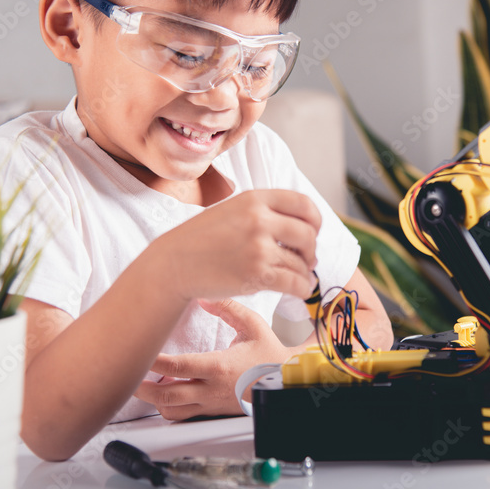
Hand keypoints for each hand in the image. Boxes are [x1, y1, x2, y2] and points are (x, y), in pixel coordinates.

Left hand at [134, 299, 291, 420]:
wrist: (287, 381)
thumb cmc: (271, 354)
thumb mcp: (252, 325)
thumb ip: (227, 308)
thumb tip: (203, 295)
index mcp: (219, 366)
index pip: (176, 367)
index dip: (152, 362)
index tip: (139, 352)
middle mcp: (212, 388)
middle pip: (165, 395)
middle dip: (141, 388)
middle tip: (129, 375)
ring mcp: (211, 403)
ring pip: (171, 410)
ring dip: (154, 399)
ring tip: (145, 384)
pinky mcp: (212, 411)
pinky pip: (183, 415)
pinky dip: (169, 407)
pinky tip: (167, 392)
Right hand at [148, 189, 320, 301]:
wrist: (174, 263)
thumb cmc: (203, 238)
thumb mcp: (233, 209)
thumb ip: (265, 211)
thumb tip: (305, 228)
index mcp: (254, 199)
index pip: (303, 203)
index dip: (315, 220)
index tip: (313, 231)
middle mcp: (259, 219)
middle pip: (308, 233)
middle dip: (311, 250)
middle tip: (306, 259)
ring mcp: (258, 248)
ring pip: (302, 262)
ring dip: (304, 272)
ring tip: (296, 276)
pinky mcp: (256, 275)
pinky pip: (295, 283)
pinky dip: (302, 289)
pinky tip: (297, 289)